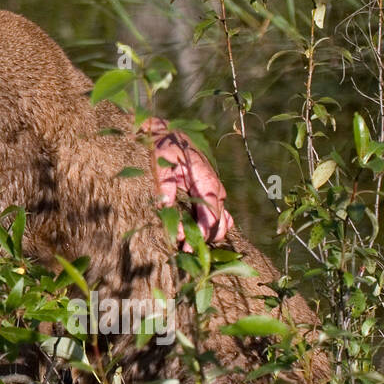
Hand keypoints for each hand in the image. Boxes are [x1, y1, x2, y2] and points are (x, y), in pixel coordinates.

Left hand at [143, 116, 234, 250]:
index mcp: (205, 179)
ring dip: (207, 236)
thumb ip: (164, 184)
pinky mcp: (208, 195)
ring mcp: (213, 192)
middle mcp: (213, 188)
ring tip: (186, 246)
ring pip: (222, 222)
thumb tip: (165, 206)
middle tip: (185, 249)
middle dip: (206, 238)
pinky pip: (216, 215)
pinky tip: (192, 236)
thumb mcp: (160, 162)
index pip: (212, 211)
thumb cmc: (163, 147)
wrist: (166, 135)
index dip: (203, 230)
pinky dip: (208, 228)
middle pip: (220, 222)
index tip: (187, 243)